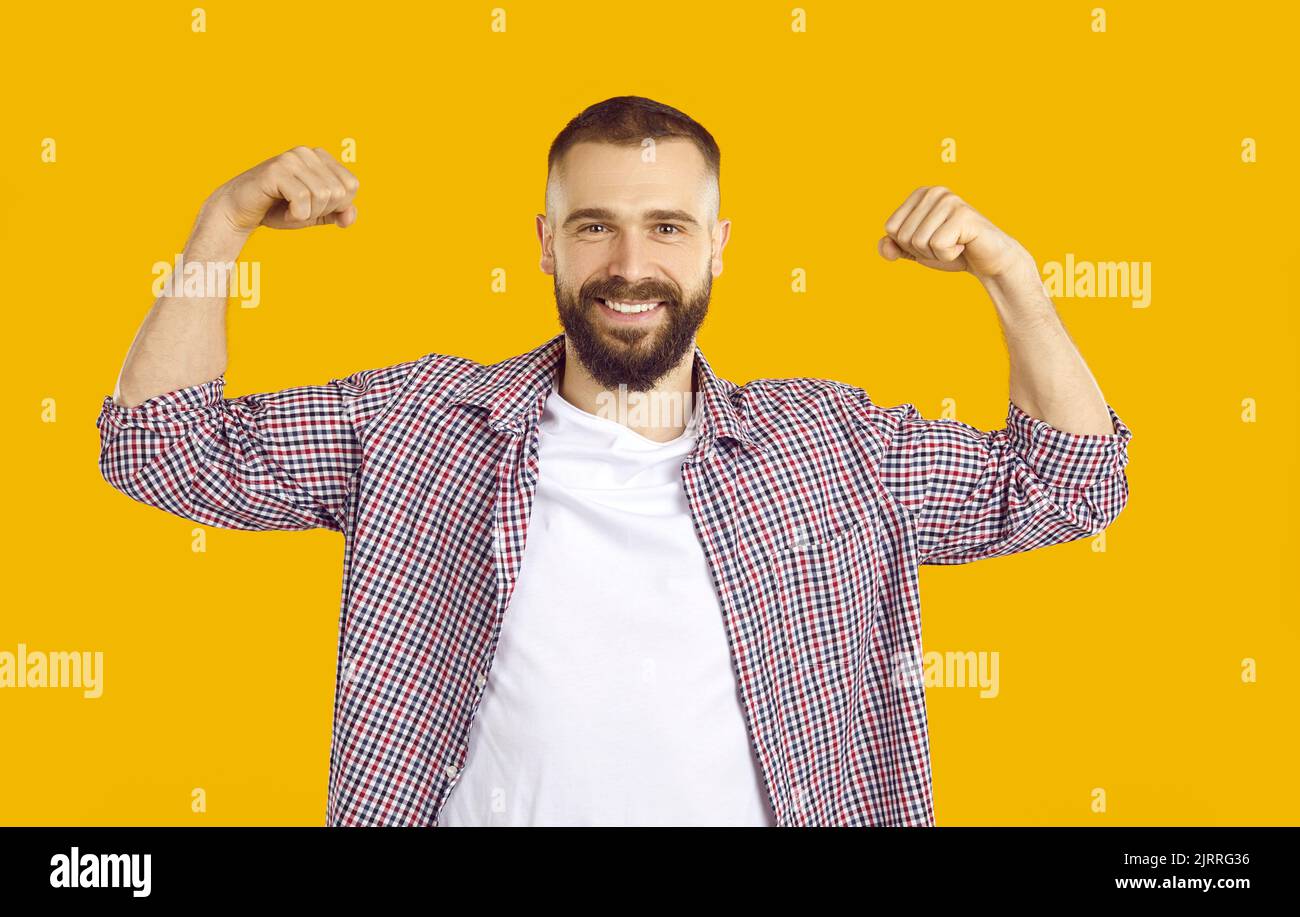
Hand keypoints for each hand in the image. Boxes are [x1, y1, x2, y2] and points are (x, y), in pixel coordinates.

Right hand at [204, 146, 360, 236]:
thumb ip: (339, 213)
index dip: (337, 205)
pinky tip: (283, 211)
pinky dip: (296, 215)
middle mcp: (307, 152)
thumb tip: (350, 215)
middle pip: (338, 192)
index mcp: (320, 157)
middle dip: (321, 210)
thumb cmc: (280, 209)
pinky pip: (303, 200)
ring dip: (308, 213)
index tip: (313, 206)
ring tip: (290, 209)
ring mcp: (291, 158)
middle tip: (299, 209)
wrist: (241, 211)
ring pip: (322, 195)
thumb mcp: (316, 213)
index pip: (352, 185)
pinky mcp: (276, 170)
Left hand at [878, 186, 1029, 280]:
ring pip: (918, 242)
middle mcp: (934, 192)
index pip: (891, 228)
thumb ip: (894, 248)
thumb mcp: (915, 250)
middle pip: (903, 235)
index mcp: (920, 194)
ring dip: (936, 253)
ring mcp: (949, 201)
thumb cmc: (951, 251)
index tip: (931, 240)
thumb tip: (885, 247)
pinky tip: (963, 246)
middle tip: (946, 244)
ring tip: (955, 244)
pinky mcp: (962, 215)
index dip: (907, 244)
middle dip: (922, 250)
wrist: (987, 260)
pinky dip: (949, 255)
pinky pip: (937, 245)